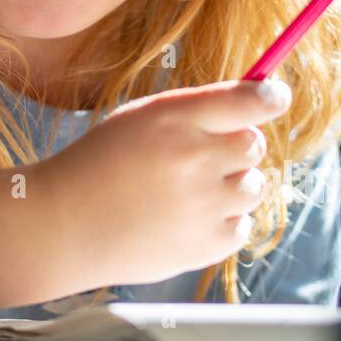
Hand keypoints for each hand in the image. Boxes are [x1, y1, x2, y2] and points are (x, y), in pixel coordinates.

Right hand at [40, 78, 290, 286]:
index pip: (249, 100)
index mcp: (176, 117)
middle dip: (235, 148)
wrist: (65, 224)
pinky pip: (242, 225)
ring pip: (253, 186)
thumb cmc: (102, 164)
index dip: (270, 96)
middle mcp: (195, 157)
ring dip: (230, 186)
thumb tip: (255, 102)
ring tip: (188, 192)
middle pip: (254, 145)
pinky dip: (222, 222)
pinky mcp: (206, 244)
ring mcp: (203, 204)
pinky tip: (186, 218)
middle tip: (202, 158)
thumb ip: (194, 110)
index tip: (275, 97)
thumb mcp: (140, 118)